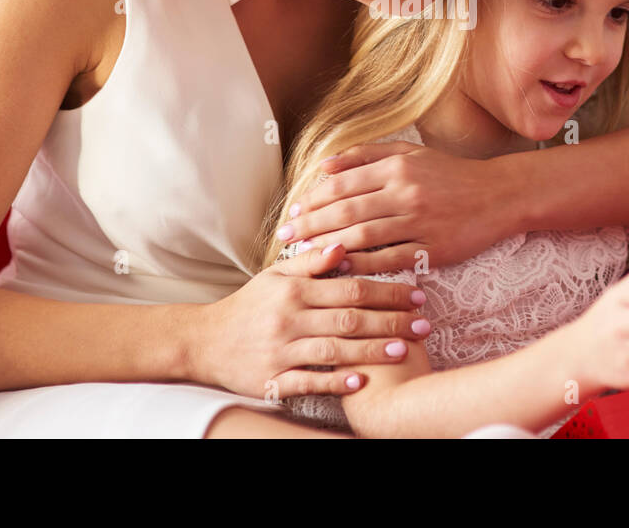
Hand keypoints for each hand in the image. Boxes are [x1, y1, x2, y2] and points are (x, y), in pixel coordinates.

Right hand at [193, 243, 429, 399]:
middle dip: (390, 321)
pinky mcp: (272, 379)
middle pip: (348, 318)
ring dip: (371, 351)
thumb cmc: (249, 306)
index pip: (349, 288)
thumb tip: (343, 245)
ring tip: (403, 352)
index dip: (385, 292)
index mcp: (294, 290)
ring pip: (334, 350)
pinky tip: (360, 382)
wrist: (204, 341)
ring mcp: (280, 350)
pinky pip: (308, 381)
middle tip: (423, 325)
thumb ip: (310, 262)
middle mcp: (289, 319)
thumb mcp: (275, 277)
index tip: (416, 295)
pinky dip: (334, 382)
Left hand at [277, 141, 513, 274]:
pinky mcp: (433, 250)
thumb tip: (324, 166)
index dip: (312, 200)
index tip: (293, 213)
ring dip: (329, 246)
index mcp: (398, 166)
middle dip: (311, 225)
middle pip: (346, 211)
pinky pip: (389, 260)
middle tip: (286, 238)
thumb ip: (366, 155)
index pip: (342, 184)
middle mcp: (406, 192)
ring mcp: (420, 222)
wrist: (499, 195)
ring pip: (363, 236)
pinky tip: (341, 268)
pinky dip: (362, 265)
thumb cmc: (450, 174)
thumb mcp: (410, 153)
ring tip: (305, 255)